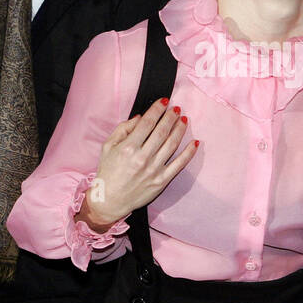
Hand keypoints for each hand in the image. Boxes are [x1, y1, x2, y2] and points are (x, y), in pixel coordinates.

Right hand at [76, 98, 198, 232]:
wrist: (109, 200)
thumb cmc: (107, 172)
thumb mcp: (107, 147)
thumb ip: (122, 129)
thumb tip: (140, 118)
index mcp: (128, 148)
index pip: (147, 123)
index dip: (157, 109)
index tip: (164, 101)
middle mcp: (142, 158)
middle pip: (162, 131)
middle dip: (171, 117)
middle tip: (177, 108)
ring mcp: (154, 170)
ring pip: (172, 144)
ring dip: (180, 129)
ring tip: (184, 119)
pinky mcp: (161, 181)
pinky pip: (179, 164)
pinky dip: (189, 153)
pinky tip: (195, 142)